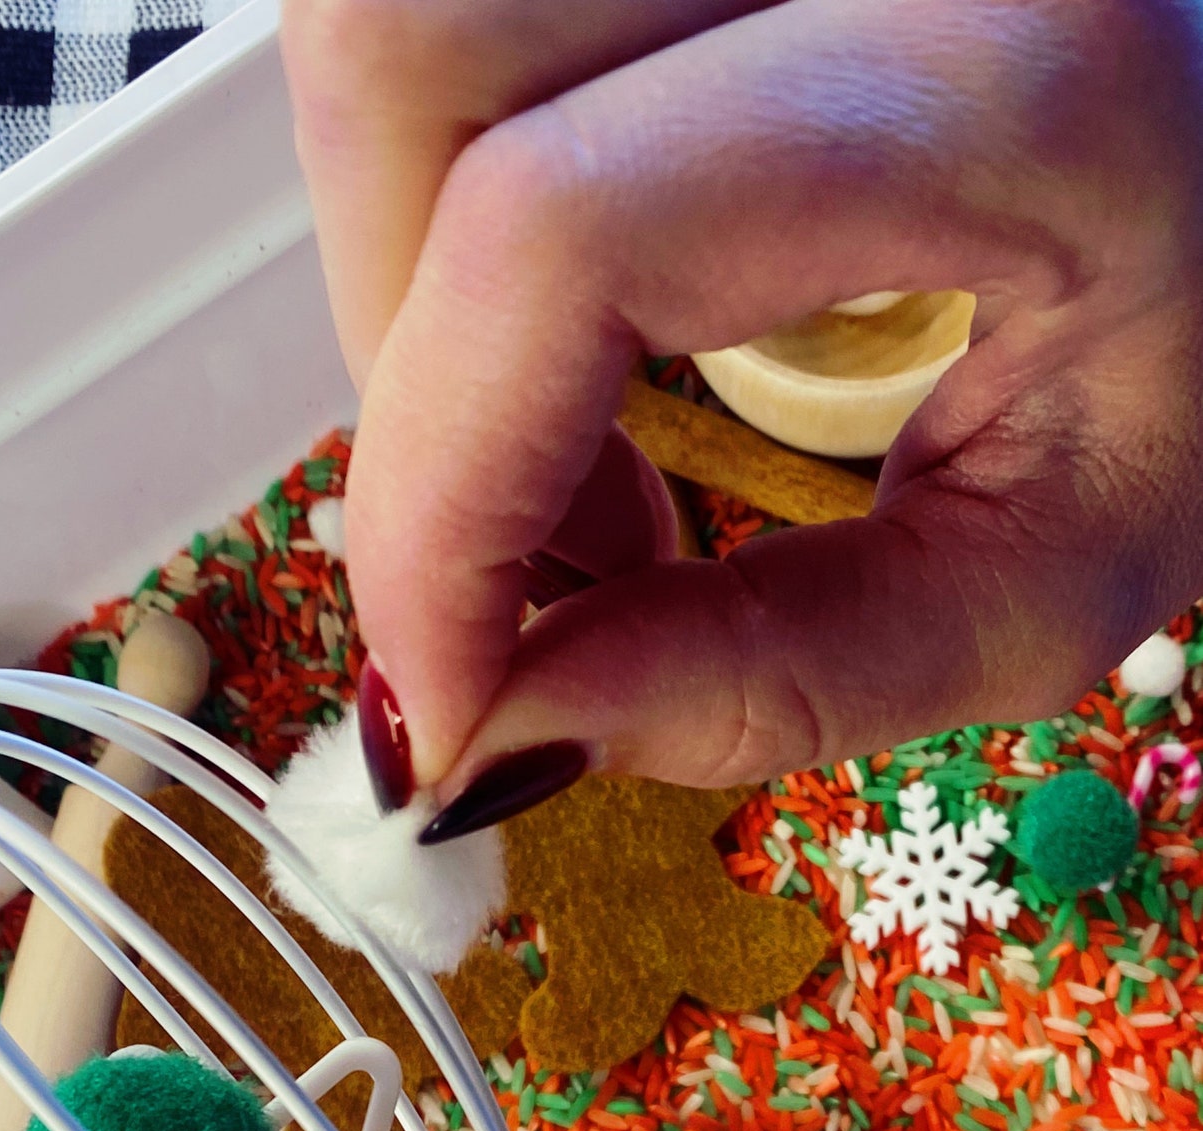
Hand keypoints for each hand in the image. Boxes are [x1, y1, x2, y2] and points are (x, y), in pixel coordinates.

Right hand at [282, 0, 1202, 818]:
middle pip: (406, 57)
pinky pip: (473, 48)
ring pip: (404, 38)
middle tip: (511, 576)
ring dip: (414, 298)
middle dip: (400, 370)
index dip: (440, 495)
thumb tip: (505, 734)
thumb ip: (789, 668)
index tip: (450, 703)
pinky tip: (584, 376)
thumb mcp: (1056, 557)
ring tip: (566, 485)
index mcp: (1004, 53)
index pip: (561, 226)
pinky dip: (460, 237)